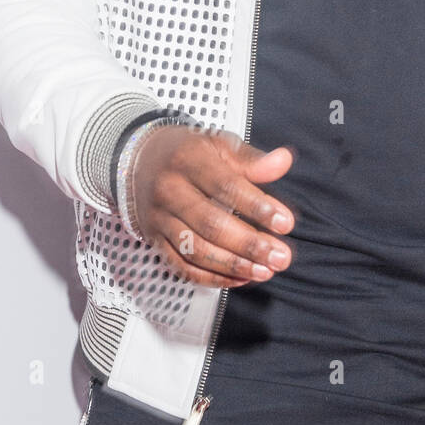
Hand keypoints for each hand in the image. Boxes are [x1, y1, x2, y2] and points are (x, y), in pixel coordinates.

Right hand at [131, 124, 294, 289]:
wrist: (138, 159)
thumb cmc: (188, 152)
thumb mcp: (219, 145)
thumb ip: (252, 159)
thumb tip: (284, 161)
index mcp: (189, 161)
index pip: (226, 187)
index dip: (257, 207)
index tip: (286, 222)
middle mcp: (170, 191)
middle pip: (210, 224)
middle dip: (249, 245)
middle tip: (281, 257)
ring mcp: (160, 218)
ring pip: (195, 250)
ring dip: (233, 265)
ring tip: (265, 271)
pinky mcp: (155, 240)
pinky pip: (181, 266)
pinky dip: (211, 277)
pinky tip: (239, 279)